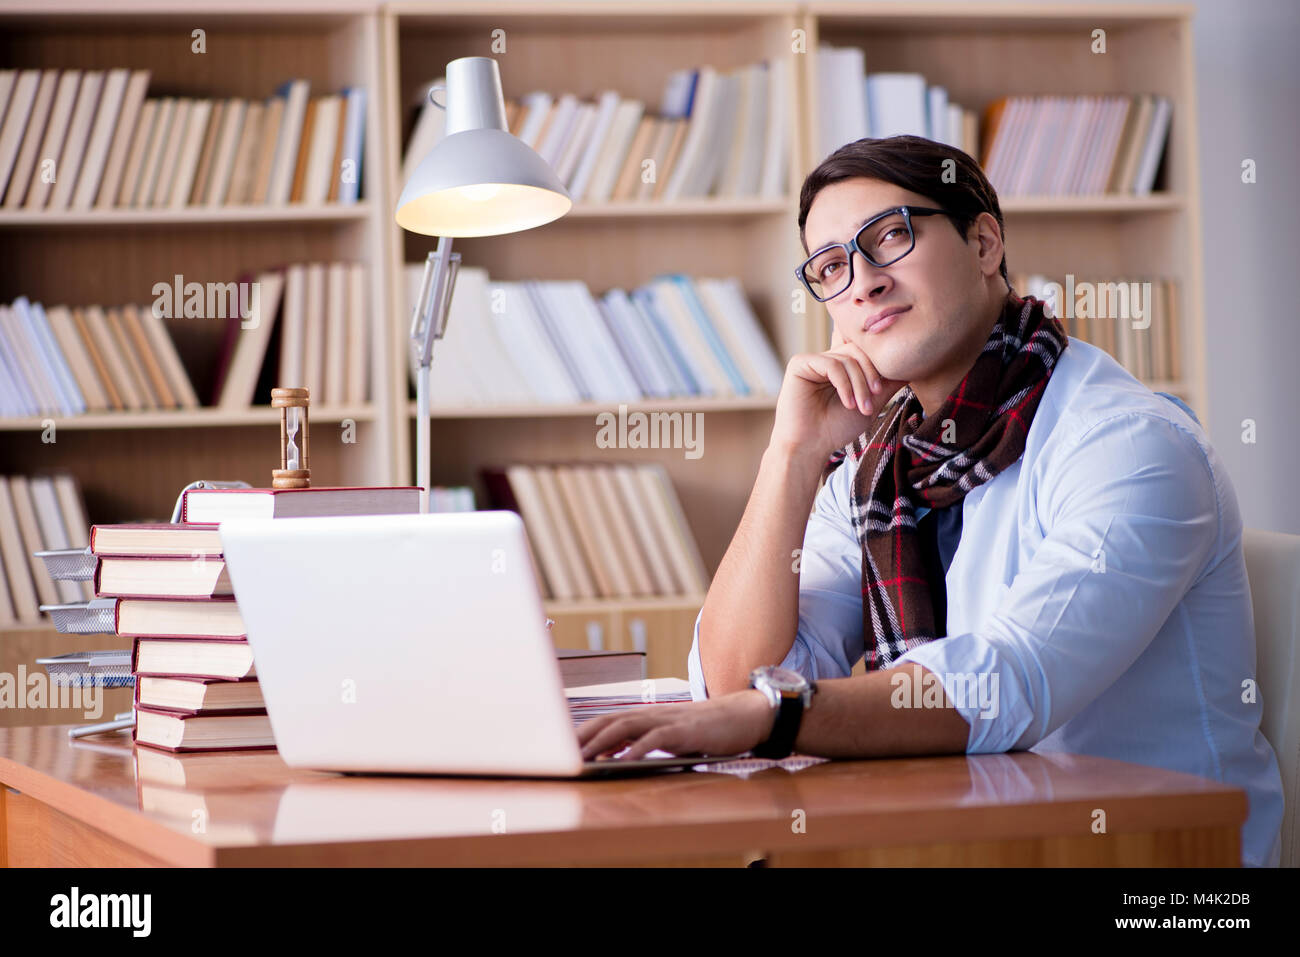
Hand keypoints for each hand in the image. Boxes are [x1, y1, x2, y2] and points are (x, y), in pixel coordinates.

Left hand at [577, 690, 775, 761]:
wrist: (743, 716)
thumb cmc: (705, 730)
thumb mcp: (669, 735)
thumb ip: (642, 741)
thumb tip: (612, 755)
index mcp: (646, 715)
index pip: (606, 719)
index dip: (582, 731)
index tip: (560, 746)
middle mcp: (651, 714)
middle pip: (608, 720)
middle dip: (583, 736)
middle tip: (560, 753)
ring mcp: (667, 719)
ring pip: (625, 726)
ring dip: (601, 742)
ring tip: (583, 759)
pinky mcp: (684, 730)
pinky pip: (655, 739)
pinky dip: (636, 750)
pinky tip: (622, 763)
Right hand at [769, 335, 906, 459]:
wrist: (810, 447)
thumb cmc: (836, 429)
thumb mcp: (870, 404)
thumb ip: (887, 385)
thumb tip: (910, 368)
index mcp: (840, 367)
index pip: (865, 353)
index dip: (877, 367)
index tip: (882, 391)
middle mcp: (826, 360)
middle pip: (858, 351)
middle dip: (871, 373)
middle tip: (876, 396)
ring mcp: (812, 361)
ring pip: (847, 359)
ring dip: (859, 384)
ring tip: (862, 407)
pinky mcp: (799, 364)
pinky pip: (831, 364)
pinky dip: (844, 384)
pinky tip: (848, 403)